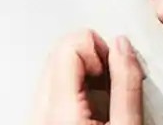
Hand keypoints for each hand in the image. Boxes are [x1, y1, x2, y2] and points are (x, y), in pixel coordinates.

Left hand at [29, 30, 143, 124]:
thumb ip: (126, 85)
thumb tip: (123, 45)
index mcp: (59, 111)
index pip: (69, 46)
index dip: (98, 49)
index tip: (113, 69)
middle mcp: (40, 112)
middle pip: (58, 52)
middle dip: (91, 58)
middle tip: (111, 83)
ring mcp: (36, 116)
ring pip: (53, 68)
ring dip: (82, 73)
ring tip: (103, 100)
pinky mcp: (39, 120)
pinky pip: (50, 87)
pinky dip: (72, 87)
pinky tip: (90, 107)